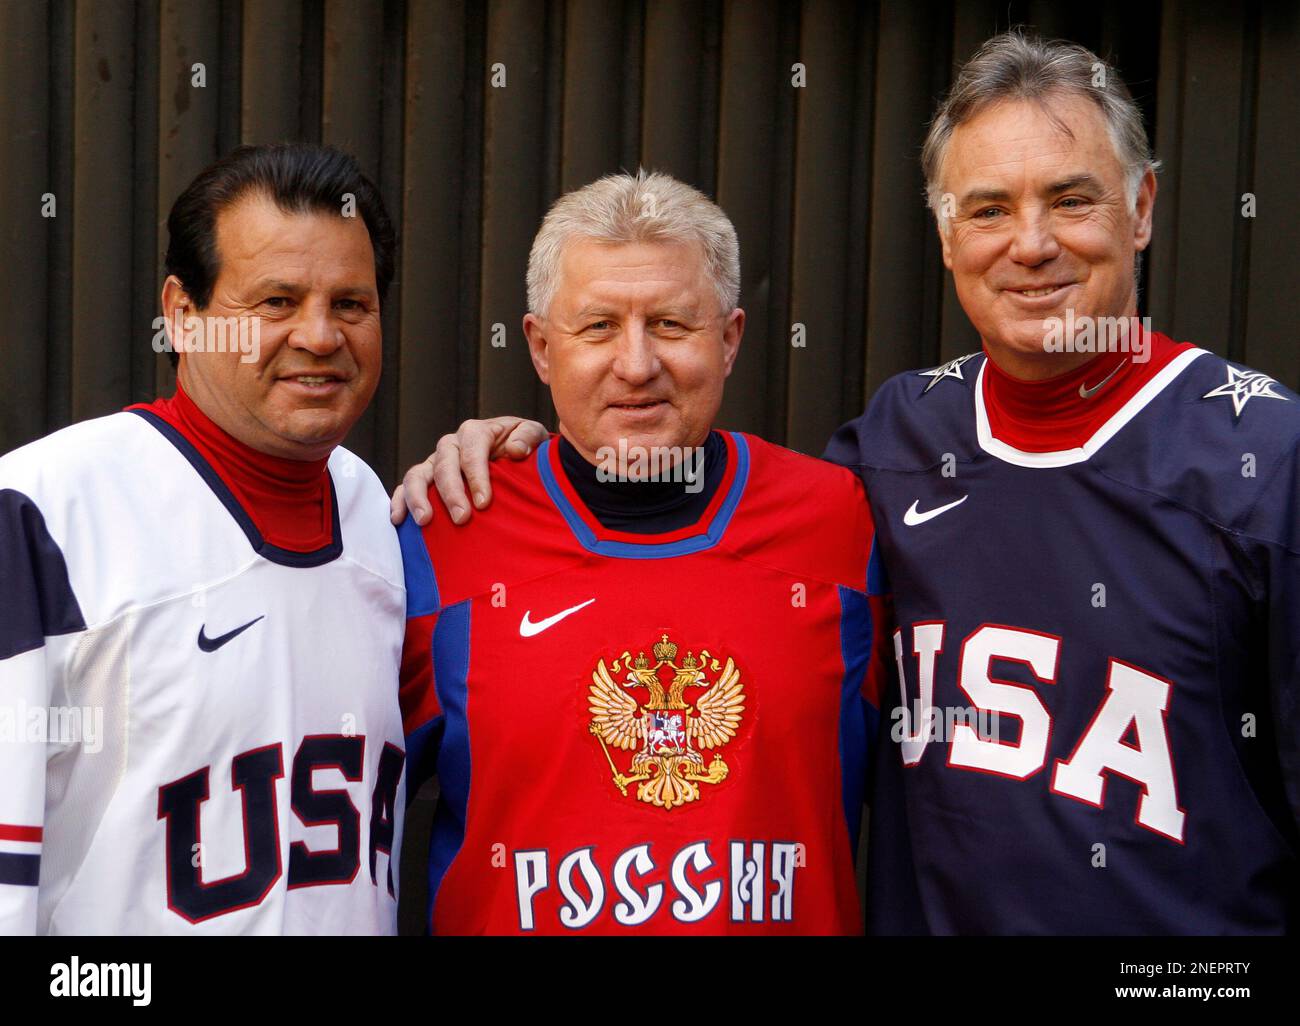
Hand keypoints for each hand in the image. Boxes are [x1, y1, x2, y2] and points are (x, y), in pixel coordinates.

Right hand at [389, 416, 548, 525]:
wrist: (515, 456)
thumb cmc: (524, 447)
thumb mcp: (533, 435)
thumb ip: (528, 437)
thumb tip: (515, 450)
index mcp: (476, 432)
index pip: (473, 450)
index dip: (477, 476)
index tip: (484, 503)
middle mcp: (452, 444)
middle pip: (444, 464)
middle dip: (451, 492)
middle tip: (462, 519)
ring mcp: (436, 462)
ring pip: (418, 474)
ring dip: (418, 497)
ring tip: (425, 520)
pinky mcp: (427, 479)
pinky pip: (406, 487)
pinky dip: (399, 501)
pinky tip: (398, 520)